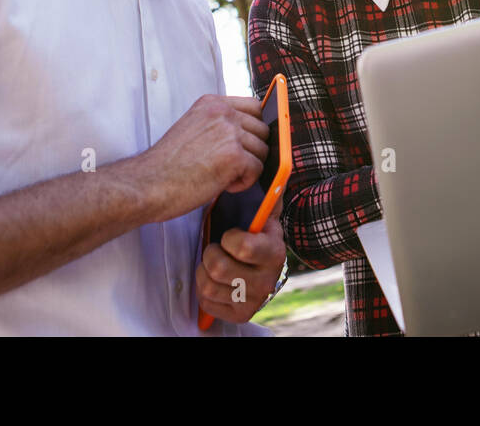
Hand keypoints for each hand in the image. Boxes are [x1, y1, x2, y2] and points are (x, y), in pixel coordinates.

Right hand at [141, 94, 268, 220]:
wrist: (146, 184)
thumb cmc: (166, 165)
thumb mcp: (192, 128)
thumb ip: (218, 124)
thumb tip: (248, 132)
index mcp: (211, 103)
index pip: (254, 106)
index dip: (253, 128)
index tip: (245, 143)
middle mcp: (222, 113)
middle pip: (262, 129)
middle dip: (252, 150)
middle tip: (228, 165)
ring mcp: (229, 133)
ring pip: (262, 150)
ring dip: (247, 167)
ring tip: (222, 175)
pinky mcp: (234, 156)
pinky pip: (257, 170)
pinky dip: (244, 182)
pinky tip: (223, 184)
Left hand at [196, 206, 286, 323]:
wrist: (257, 266)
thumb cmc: (250, 235)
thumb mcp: (259, 216)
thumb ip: (265, 197)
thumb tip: (273, 166)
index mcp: (275, 250)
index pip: (242, 246)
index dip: (228, 238)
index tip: (229, 234)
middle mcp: (268, 279)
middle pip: (219, 268)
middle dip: (210, 254)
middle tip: (216, 248)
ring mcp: (255, 299)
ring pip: (208, 285)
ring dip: (204, 271)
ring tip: (214, 263)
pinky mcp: (240, 314)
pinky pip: (207, 302)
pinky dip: (204, 289)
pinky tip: (215, 281)